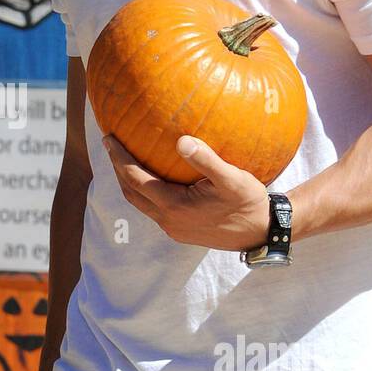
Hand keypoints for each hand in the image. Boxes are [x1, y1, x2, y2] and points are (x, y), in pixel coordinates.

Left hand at [103, 133, 270, 251]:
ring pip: (140, 202)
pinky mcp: (181, 231)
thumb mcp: (232, 178)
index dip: (119, 158)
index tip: (109, 138)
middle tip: (111, 144)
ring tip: (124, 158)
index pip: (135, 179)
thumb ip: (206, 159)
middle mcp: (168, 220)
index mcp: (174, 206)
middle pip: (131, 192)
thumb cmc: (250, 202)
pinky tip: (152, 176)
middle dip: (118, 168)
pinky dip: (144, 190)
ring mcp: (173, 228)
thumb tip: (182, 141)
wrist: (263, 232)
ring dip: (129, 181)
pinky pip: (153, 208)